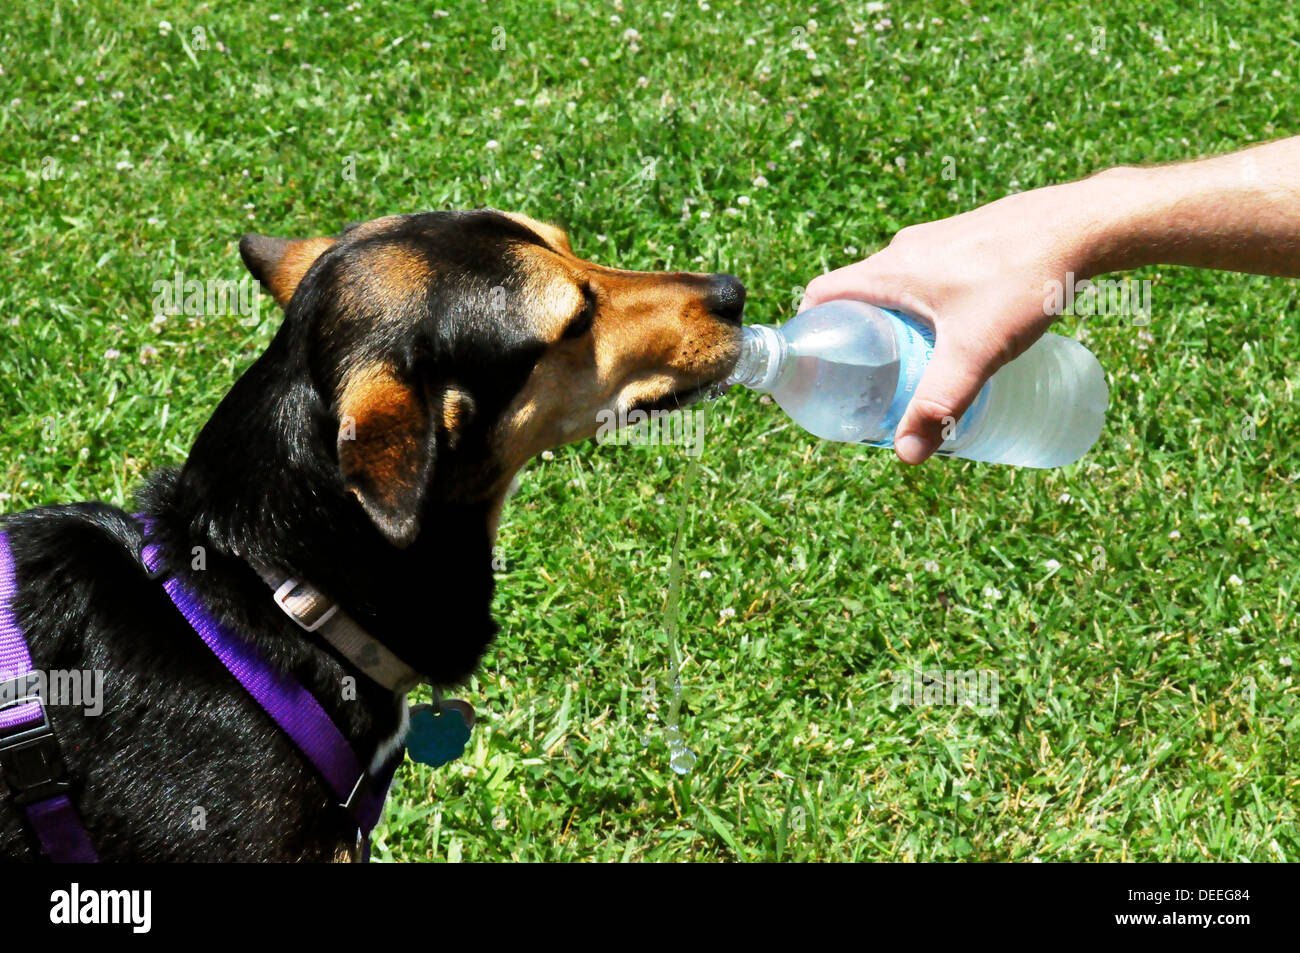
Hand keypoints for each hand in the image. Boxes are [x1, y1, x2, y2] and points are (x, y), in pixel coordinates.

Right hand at [799, 180, 1103, 463]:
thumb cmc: (1026, 279)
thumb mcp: (976, 351)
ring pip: (896, 287)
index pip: (821, 296)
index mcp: (890, 271)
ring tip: (914, 363)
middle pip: (857, 296)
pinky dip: (926, 306)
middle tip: (870, 380)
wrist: (1084, 224)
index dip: (810, 331)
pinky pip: (928, 277)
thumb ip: (940, 403)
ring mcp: (938, 242)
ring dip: (893, 323)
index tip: (818, 367)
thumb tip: (907, 455)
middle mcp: (905, 250)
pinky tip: (959, 332)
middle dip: (857, 339)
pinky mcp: (969, 241)